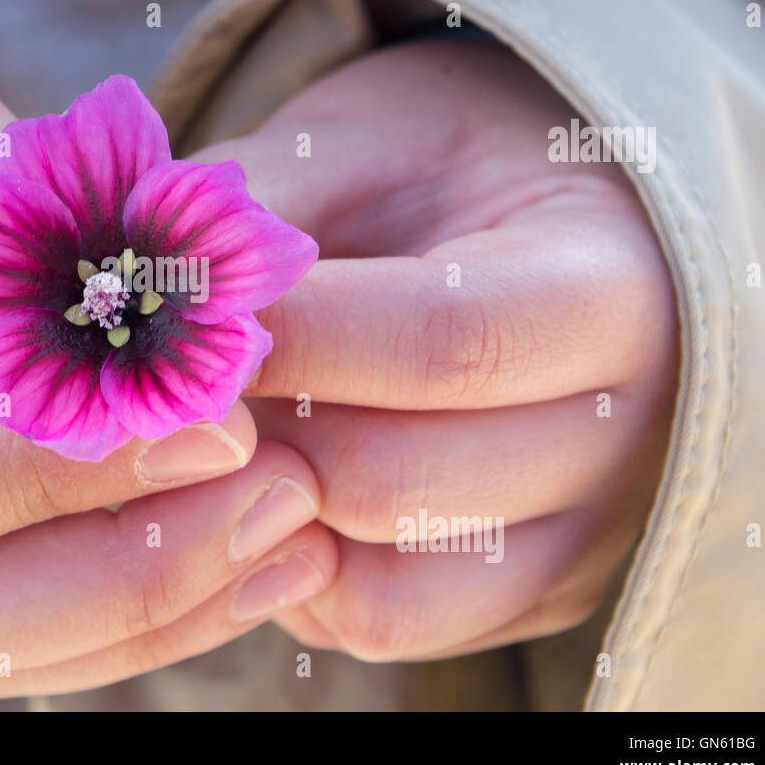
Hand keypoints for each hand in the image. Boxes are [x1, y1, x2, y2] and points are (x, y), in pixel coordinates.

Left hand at [195, 40, 677, 660]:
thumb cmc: (440, 165)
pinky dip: (295, 568)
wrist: (538, 222)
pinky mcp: (532, 594)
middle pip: (393, 481)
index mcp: (614, 290)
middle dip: (253, 431)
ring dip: (262, 508)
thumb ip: (259, 219)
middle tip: (175, 381)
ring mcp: (585, 538)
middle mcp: (625, 440)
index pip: (442, 342)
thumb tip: (139, 300)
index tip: (178, 318)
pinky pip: (382, 623)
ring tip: (226, 425)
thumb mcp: (362, 141)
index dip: (290, 340)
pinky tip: (269, 481)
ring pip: (381, 590)